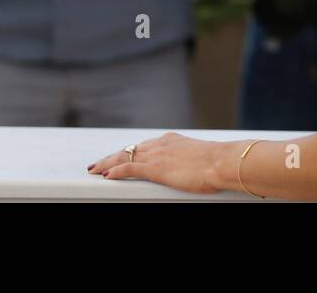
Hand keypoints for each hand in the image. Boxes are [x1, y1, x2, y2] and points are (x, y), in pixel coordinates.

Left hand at [89, 132, 230, 194]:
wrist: (222, 162)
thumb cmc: (219, 163)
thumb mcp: (201, 158)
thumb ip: (192, 160)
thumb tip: (197, 167)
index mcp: (172, 140)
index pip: (145, 145)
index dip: (130, 151)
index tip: (122, 155)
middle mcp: (161, 144)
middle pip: (130, 149)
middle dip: (112, 157)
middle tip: (98, 164)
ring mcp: (157, 155)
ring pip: (124, 156)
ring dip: (107, 163)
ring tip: (94, 170)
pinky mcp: (156, 168)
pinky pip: (129, 168)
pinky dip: (116, 171)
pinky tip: (106, 176)